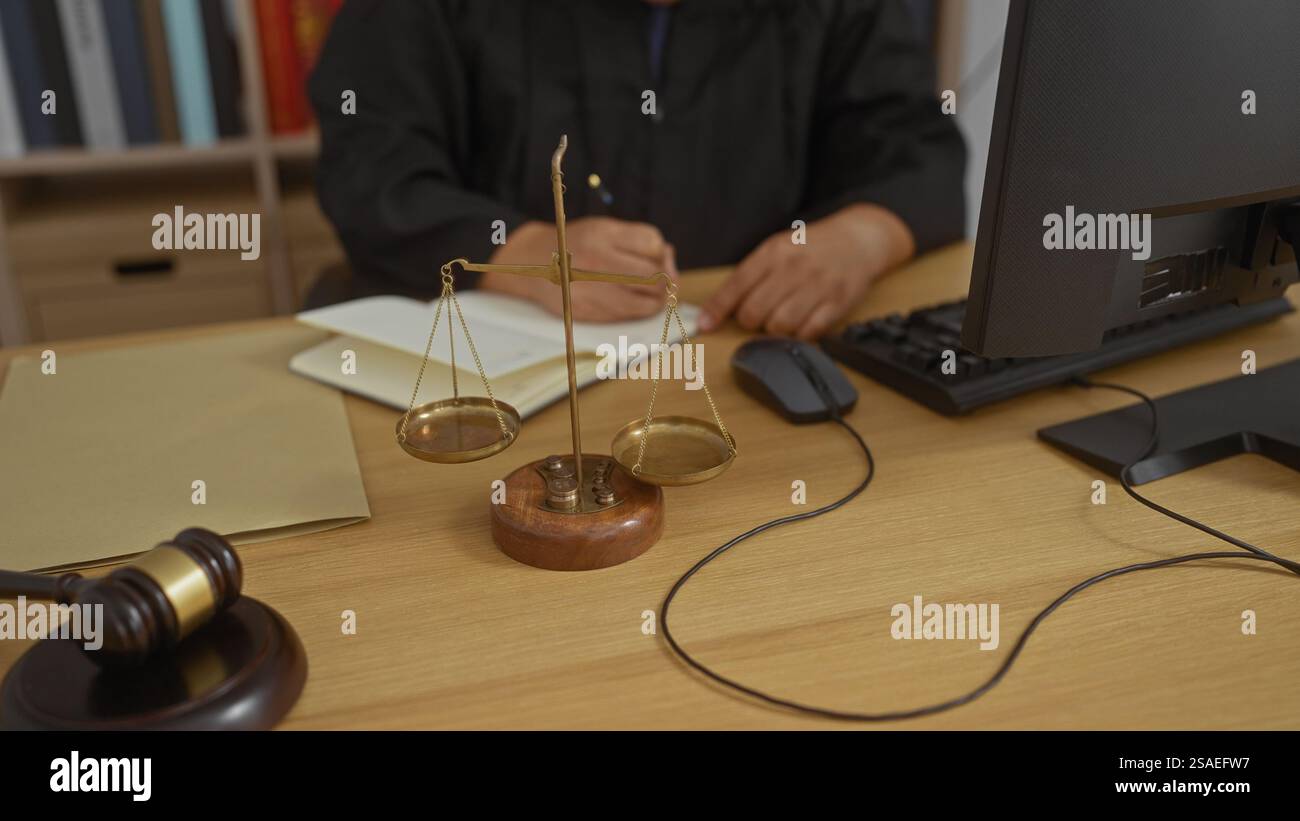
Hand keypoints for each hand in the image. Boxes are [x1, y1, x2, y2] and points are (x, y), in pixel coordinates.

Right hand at [481, 218, 678, 321]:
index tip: (659, 258)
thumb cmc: (577, 244)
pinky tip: (632, 303)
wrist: (531, 261)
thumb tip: (669, 256)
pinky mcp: (586, 311)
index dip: (662, 254)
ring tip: (653, 295)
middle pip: (653, 277)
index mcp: (603, 234)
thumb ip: (637, 240)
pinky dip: (636, 312)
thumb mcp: (604, 229)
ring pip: (645, 303)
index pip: (653, 245)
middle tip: (663, 282)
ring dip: (655, 301)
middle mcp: (595, 260)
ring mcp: (590, 289)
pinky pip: (626, 316)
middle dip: (664, 281)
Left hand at [698, 204, 914, 339]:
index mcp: (774, 252)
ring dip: (775, 330)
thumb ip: (748, 277)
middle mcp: (795, 268)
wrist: (858, 240)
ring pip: (779, 326)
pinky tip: (801, 322)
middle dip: (749, 321)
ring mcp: (818, 286)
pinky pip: (808, 333)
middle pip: (754, 312)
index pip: (737, 285)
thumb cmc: (810, 249)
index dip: (717, 310)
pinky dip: (799, 335)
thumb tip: (715, 310)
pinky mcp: (838, 303)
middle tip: (757, 316)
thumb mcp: (777, 250)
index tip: (705, 326)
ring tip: (781, 317)